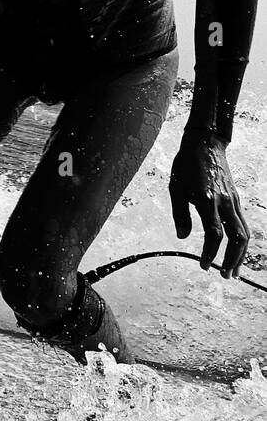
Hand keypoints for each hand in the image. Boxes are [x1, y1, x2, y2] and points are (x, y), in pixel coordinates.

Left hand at [169, 131, 250, 277]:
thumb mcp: (175, 188)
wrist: (205, 144)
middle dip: (232, 259)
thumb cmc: (186, 166)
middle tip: (225, 276)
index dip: (209, 252)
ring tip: (232, 271)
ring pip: (244, 232)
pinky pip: (242, 224)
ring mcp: (233, 201)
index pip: (213, 233)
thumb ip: (180, 214)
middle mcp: (224, 201)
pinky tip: (234, 251)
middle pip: (236, 237)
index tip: (203, 265)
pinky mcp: (236, 199)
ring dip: (240, 254)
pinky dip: (240, 241)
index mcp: (207, 199)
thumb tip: (182, 237)